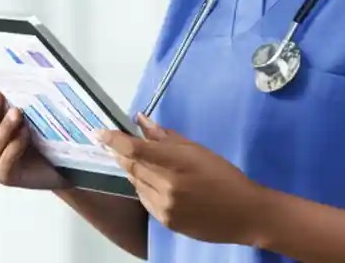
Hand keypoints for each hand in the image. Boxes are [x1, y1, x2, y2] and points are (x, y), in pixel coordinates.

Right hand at [0, 74, 70, 190]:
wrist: (58, 168)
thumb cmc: (40, 137)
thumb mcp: (28, 114)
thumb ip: (17, 100)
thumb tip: (18, 74)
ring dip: (4, 127)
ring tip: (17, 113)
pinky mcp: (3, 176)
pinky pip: (6, 159)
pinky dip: (15, 145)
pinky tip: (26, 134)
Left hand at [95, 114, 266, 245]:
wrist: (246, 214)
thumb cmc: (225, 176)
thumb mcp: (198, 150)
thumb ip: (166, 137)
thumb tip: (141, 122)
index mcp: (176, 164)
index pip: (135, 149)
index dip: (113, 139)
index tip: (98, 132)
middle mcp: (166, 187)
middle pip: (131, 166)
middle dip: (120, 153)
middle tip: (114, 142)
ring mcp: (164, 207)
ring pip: (135, 182)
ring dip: (133, 169)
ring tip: (141, 161)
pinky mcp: (165, 222)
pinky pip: (144, 199)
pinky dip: (143, 186)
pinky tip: (153, 181)